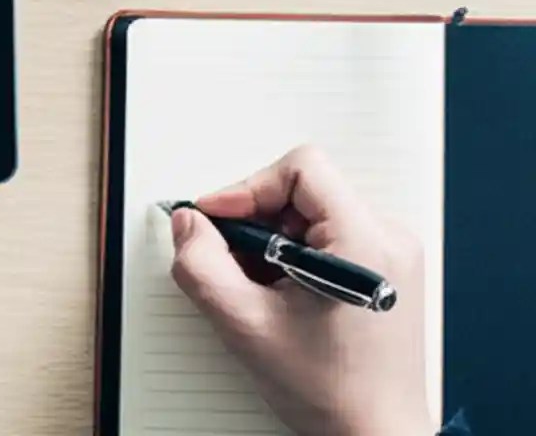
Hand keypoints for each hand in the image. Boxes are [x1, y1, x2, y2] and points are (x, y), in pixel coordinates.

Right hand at [169, 146, 432, 435]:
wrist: (374, 435)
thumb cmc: (331, 392)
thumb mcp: (245, 325)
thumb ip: (202, 265)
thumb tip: (188, 223)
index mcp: (365, 241)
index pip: (300, 169)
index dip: (247, 188)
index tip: (215, 218)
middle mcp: (387, 238)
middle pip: (303, 189)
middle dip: (256, 222)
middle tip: (231, 262)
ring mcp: (391, 254)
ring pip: (311, 214)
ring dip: (271, 241)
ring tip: (258, 288)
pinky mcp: (384, 270)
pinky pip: (328, 236)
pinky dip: (292, 255)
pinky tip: (280, 294)